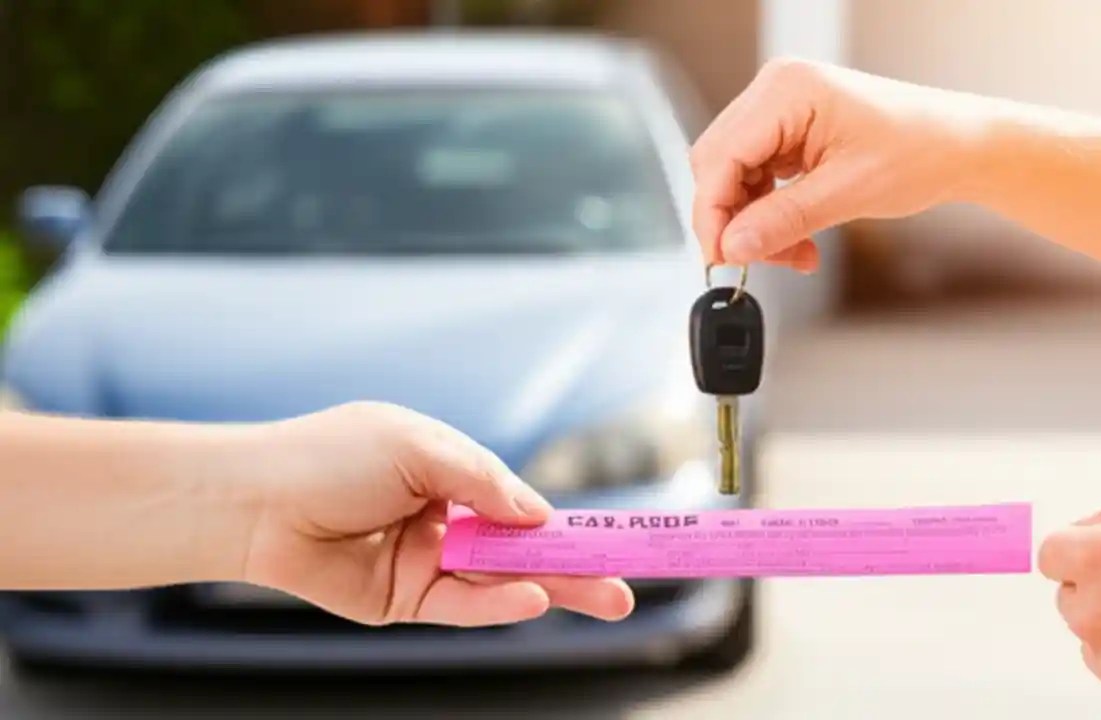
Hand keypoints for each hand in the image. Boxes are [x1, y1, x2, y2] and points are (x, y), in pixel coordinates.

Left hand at [241, 402, 634, 626]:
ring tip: (604, 596)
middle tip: (625, 588)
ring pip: (500, 581)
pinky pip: (462, 605)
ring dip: (552, 589)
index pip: (522, 504)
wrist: (256, 498)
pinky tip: (531, 596)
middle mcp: (444, 520)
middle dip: (576, 568)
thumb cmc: (331, 456)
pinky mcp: (404, 600)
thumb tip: (540, 515)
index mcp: (450, 475)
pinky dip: (499, 603)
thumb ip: (487, 482)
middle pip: (522, 550)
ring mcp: (427, 562)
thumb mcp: (422, 448)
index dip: (567, 521)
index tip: (616, 537)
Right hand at [689, 58, 997, 271]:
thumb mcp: (846, 194)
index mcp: (787, 90)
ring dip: (754, 223)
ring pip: (734, 177)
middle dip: (733, 221)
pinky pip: (757, 178)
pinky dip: (769, 214)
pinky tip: (795, 238)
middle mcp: (776, 91)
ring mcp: (781, 109)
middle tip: (755, 261)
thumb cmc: (920, 151)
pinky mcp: (790, 131)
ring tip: (792, 253)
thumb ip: (782, 221)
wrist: (960, 147)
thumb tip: (734, 246)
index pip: (720, 157)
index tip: (722, 257)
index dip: (712, 214)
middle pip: (718, 165)